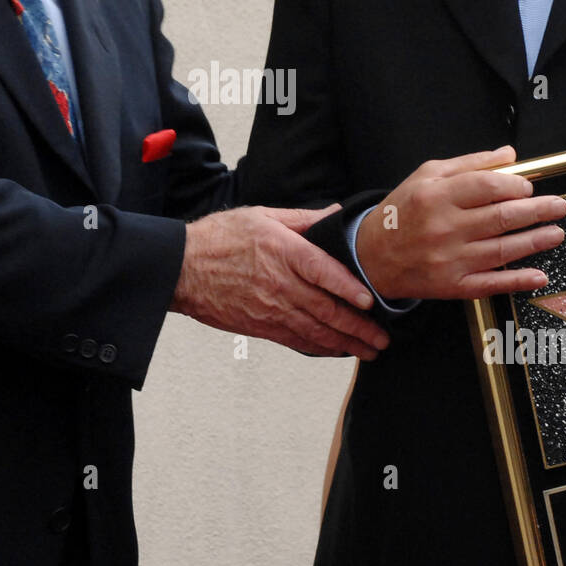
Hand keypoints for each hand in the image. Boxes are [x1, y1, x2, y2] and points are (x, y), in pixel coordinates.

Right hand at [171, 205, 390, 358]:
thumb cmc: (219, 239)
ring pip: (316, 331)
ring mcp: (270, 309)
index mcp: (283, 252)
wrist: (182, 269)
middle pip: (327, 310)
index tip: (372, 302)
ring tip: (368, 351)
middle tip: (382, 338)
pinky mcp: (260, 326)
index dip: (350, 288)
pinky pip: (296, 340)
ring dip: (346, 344)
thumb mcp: (262, 216)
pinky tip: (336, 350)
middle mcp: (280, 284)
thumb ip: (304, 219)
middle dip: (359, 328)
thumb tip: (335, 214)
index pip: (324, 272)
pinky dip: (319, 348)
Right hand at [355, 147, 565, 299]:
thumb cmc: (401, 212)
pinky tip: (539, 275)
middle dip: (538, 211)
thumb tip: (509, 156)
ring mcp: (449, 259)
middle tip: (559, 206)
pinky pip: (490, 283)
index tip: (529, 188)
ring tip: (556, 233)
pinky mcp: (451, 285)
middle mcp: (443, 228)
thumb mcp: (425, 176)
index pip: (488, 187)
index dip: (516, 186)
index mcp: (436, 196)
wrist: (371, 256)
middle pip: (502, 217)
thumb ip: (469, 164)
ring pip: (503, 249)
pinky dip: (517, 280)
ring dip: (536, 241)